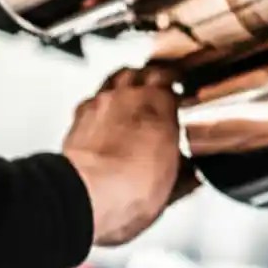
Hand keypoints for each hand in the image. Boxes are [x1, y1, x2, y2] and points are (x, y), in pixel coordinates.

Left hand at [62, 66, 191, 246]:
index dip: (172, 86)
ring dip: (121, 86)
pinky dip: (98, 106)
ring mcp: (100, 105)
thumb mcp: (171, 185)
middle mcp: (129, 98)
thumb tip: (189, 177)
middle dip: (147, 79)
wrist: (87, 195)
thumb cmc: (129, 186)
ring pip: (113, 79)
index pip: (170, 80)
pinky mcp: (77, 120)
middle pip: (140, 72)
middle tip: (153, 88)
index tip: (175, 95)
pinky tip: (99, 118)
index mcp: (160, 106)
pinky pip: (90, 101)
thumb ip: (182, 172)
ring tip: (126, 96)